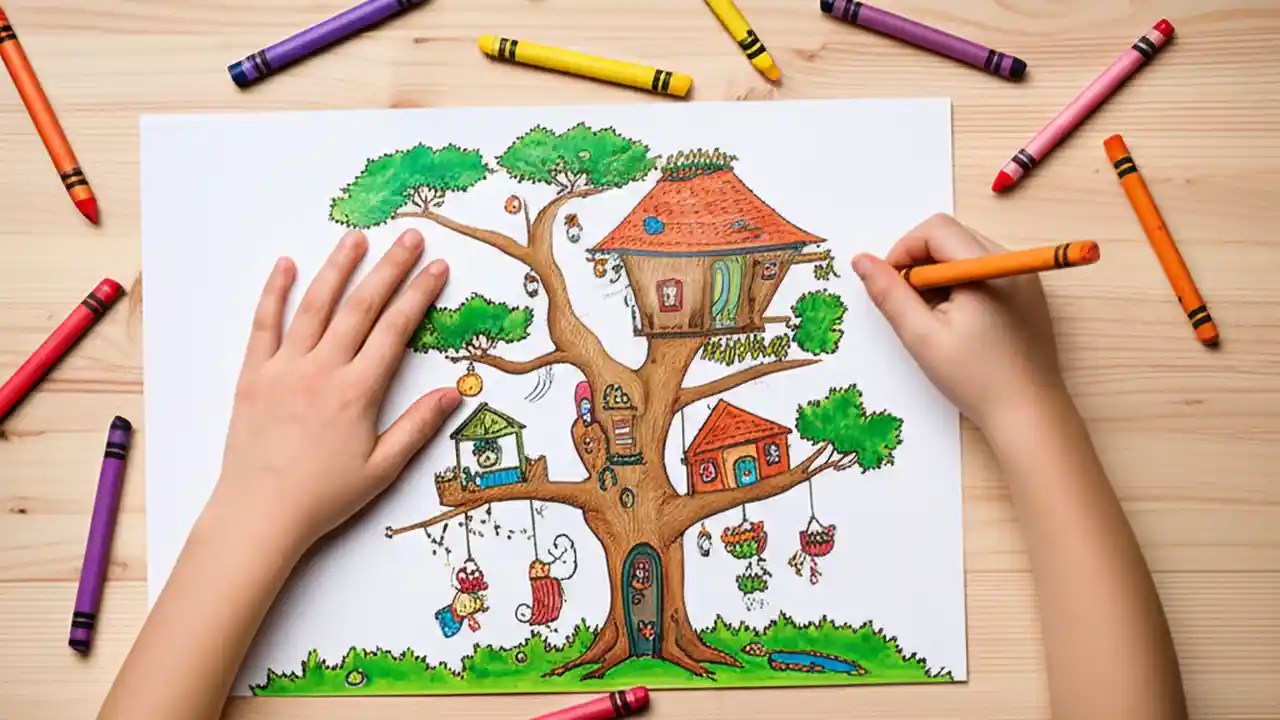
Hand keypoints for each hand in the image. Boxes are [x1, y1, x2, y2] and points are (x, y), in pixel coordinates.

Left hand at [209, 229, 460, 552]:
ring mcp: (284, 368)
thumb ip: (418, 426)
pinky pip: (263, 324)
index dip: (419, 294)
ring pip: (315, 305)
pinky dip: (274, 292)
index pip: (395, 329)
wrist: (259, 514)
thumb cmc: (323, 497)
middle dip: (389, 268)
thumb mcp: (382, 468)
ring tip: (356, 238)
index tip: (437, 267)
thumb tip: (454, 393)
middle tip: (410, 238)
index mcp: (357, 392)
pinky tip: (285, 265)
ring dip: (338, 268)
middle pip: (361, 307)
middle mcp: (322, 371)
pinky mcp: (253, 375)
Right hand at [852, 214, 1066, 429]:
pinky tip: (956, 321)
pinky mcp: (1027, 294)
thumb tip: (862, 260)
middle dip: (920, 262)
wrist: (1029, 414)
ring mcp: (1023, 278)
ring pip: (966, 252)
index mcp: (987, 268)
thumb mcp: (922, 336)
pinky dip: (961, 285)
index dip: (903, 250)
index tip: (890, 285)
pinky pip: (985, 271)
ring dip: (939, 274)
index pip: (936, 229)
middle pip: (952, 236)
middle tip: (908, 304)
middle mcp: (1010, 263)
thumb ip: (889, 293)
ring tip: (932, 316)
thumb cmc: (976, 378)